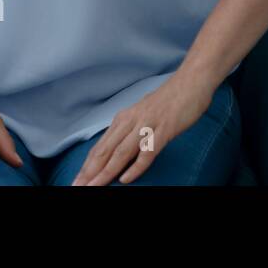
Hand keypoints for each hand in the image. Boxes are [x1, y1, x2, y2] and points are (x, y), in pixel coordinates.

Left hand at [73, 74, 215, 184]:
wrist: (191, 81)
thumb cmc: (169, 100)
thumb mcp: (143, 115)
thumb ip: (130, 132)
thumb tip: (117, 152)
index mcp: (124, 118)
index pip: (100, 147)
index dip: (86, 166)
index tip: (76, 180)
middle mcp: (131, 121)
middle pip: (105, 151)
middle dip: (89, 172)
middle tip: (76, 187)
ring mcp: (147, 125)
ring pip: (121, 153)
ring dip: (106, 172)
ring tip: (94, 187)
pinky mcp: (164, 129)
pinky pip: (147, 151)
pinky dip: (136, 166)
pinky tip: (126, 178)